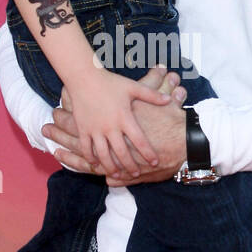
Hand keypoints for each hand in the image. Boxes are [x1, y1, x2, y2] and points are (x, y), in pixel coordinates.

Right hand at [44, 66, 186, 181]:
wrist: (84, 77)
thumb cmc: (109, 82)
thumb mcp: (132, 87)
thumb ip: (151, 95)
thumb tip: (169, 100)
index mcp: (125, 117)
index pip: (140, 140)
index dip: (148, 153)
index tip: (155, 163)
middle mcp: (110, 126)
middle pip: (122, 153)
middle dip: (131, 166)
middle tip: (137, 174)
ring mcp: (95, 129)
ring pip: (104, 155)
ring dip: (111, 167)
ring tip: (117, 174)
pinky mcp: (83, 129)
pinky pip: (87, 148)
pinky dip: (91, 158)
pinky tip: (96, 164)